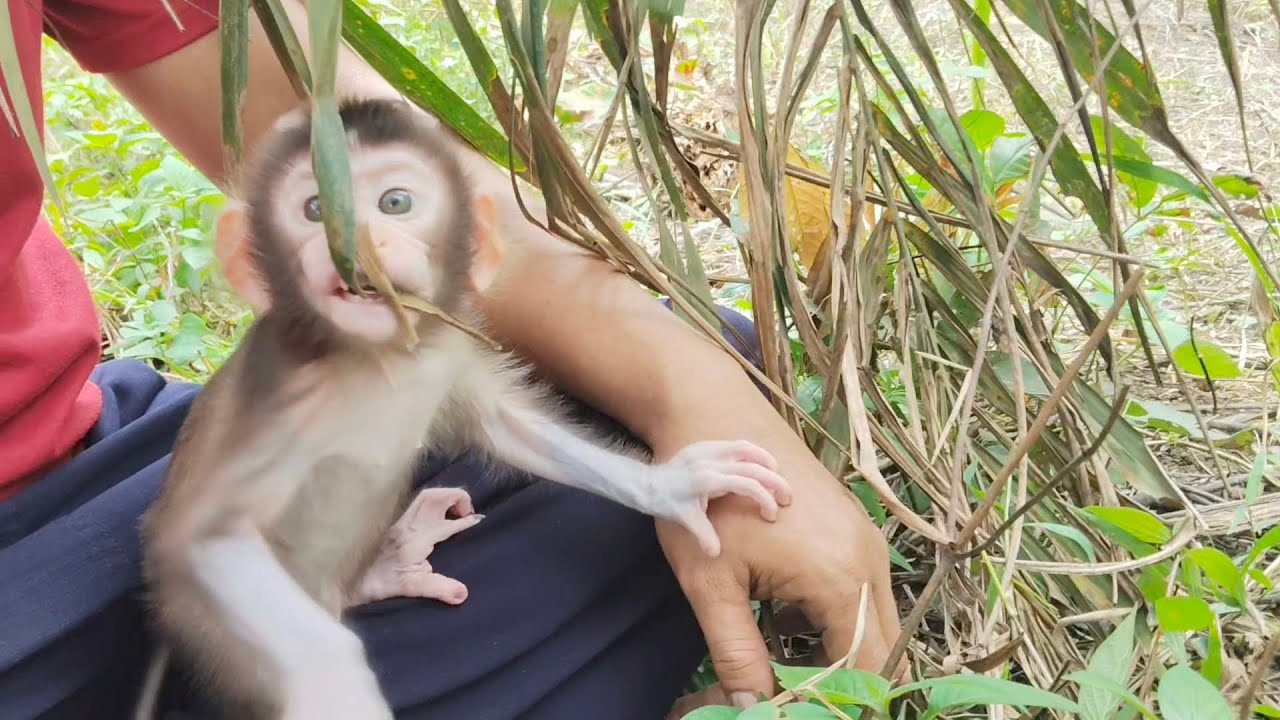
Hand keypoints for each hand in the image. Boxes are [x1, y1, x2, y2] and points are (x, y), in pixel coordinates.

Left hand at [349, 487, 481, 606]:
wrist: (348, 582)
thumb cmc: (379, 584)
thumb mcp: (412, 588)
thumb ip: (439, 588)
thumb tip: (463, 593)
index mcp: (415, 538)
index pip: (447, 523)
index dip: (467, 521)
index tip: (480, 522)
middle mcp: (406, 525)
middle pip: (433, 496)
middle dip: (455, 498)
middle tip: (466, 513)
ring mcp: (398, 522)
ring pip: (423, 497)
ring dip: (442, 498)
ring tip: (453, 513)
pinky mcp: (391, 523)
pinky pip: (414, 504)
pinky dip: (430, 503)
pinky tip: (434, 516)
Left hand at [646, 440, 792, 557]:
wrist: (646, 483)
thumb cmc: (666, 502)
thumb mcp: (684, 519)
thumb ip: (702, 534)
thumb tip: (715, 553)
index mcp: (707, 479)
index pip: (747, 484)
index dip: (764, 498)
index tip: (771, 514)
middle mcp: (709, 460)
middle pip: (753, 466)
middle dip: (774, 481)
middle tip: (787, 496)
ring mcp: (707, 450)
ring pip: (745, 448)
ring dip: (766, 461)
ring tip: (778, 475)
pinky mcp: (703, 446)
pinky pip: (734, 444)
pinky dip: (751, 452)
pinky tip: (758, 463)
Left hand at [655, 463, 901, 709]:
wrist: (715, 419)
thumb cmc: (706, 499)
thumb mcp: (711, 585)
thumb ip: (737, 655)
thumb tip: (755, 709)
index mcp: (840, 579)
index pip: (866, 669)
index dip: (837, 699)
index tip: (798, 706)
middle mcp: (869, 560)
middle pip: (882, 649)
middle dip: (844, 681)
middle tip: (795, 691)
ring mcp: (867, 540)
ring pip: (875, 620)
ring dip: (841, 650)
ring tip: (784, 659)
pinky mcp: (855, 528)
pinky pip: (864, 591)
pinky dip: (838, 618)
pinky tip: (785, 616)